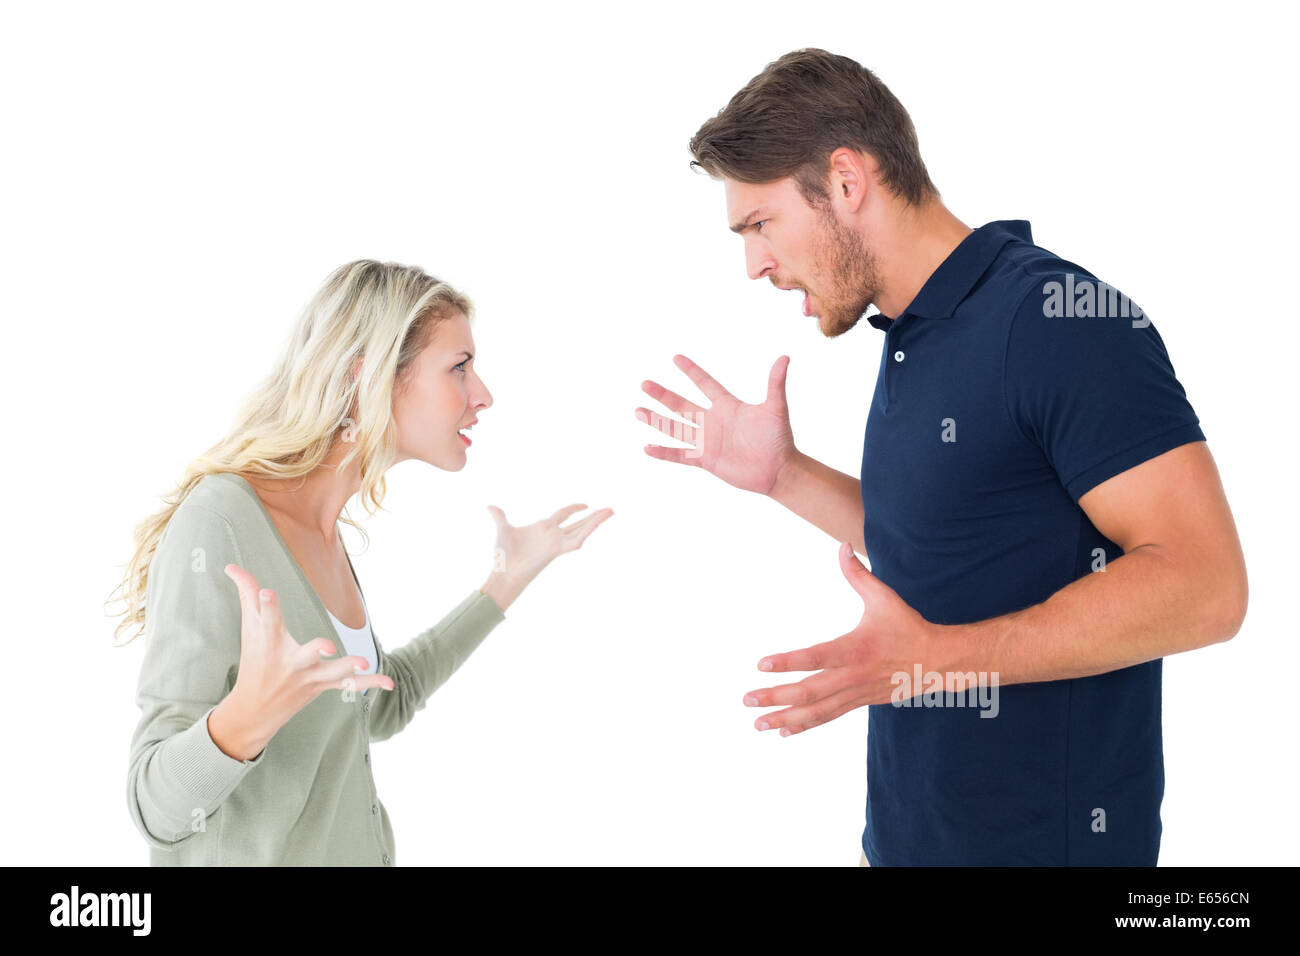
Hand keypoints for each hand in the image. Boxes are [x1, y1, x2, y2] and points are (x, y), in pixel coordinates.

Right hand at [213, 563, 393, 758]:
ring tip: (363, 661)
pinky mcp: (323, 685)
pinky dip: (369, 683)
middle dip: (315, 650)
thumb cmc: (254, 660)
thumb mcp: (249, 628)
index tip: (267, 593)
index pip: (269, 621)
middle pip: (305, 655)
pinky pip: (350, 685)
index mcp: (270, 643)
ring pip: (332, 673)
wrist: (254, 709)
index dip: (267, 606)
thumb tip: (231, 566)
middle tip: (327, 646)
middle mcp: (291, 662)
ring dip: (347, 667)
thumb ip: (247, 594)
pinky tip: (390, 683)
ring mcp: (309, 676)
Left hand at [480, 503, 612, 611]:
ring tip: (611, 511)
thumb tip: (490, 507)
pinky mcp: (557, 550)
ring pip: (582, 530)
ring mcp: (557, 543)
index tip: (585, 504)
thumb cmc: (503, 555)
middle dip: (594, 516)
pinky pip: (577, 539)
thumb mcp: (503, 530)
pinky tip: (598, 521)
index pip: (563, 515)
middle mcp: (553, 535)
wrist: (503, 572)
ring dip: (597, 521)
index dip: (574, 509)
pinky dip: (588, 530)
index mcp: (544, 528)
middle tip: (610, 509)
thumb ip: (500, 517)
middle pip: (579, 523)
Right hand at [636, 354, 796, 494]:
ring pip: (676, 428)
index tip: (676, 357)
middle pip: (682, 404)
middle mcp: (713, 421)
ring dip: (657, 420)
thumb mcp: (776, 409)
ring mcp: (708, 441)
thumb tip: (784, 358)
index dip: (692, 371)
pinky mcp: (706, 460)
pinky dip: (664, 452)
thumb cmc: (779, 439)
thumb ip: (775, 384)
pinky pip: (680, 455)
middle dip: (663, 394)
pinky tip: (647, 447)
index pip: (706, 384)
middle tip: (645, 383)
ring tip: (637, 411)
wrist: (778, 470)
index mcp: (728, 406)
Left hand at [742, 542, 940, 735]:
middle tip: (747, 699)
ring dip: (784, 717)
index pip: (816, 657)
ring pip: (816, 711)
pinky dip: (804, 724)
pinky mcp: (858, 702)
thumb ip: (858, 575)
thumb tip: (842, 547)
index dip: (788, 662)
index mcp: (855, 649)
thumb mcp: (884, 598)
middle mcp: (852, 675)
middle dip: (776, 697)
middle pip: (809, 691)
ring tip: (757, 723)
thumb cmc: (907, 626)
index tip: (761, 664)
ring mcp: (855, 693)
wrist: (938, 662)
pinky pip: (827, 716)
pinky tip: (782, 729)